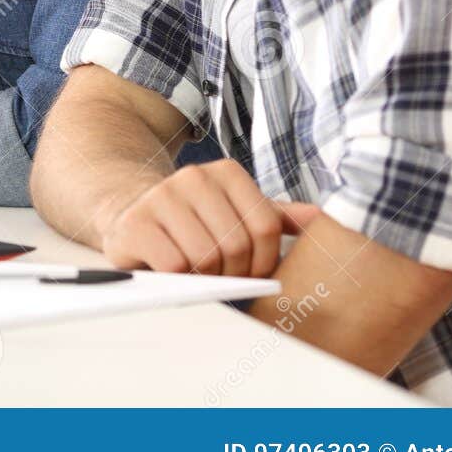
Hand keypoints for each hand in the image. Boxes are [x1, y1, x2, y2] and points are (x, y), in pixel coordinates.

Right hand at [99, 159, 320, 277]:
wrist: (132, 216)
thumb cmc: (192, 222)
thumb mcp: (235, 213)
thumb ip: (275, 215)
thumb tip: (318, 218)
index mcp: (227, 172)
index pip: (266, 227)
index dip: (264, 261)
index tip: (251, 271)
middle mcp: (194, 176)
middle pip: (236, 245)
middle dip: (233, 273)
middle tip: (222, 276)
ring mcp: (162, 196)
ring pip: (205, 257)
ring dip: (205, 278)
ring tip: (198, 273)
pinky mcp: (136, 223)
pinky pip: (173, 264)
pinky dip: (179, 279)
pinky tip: (174, 272)